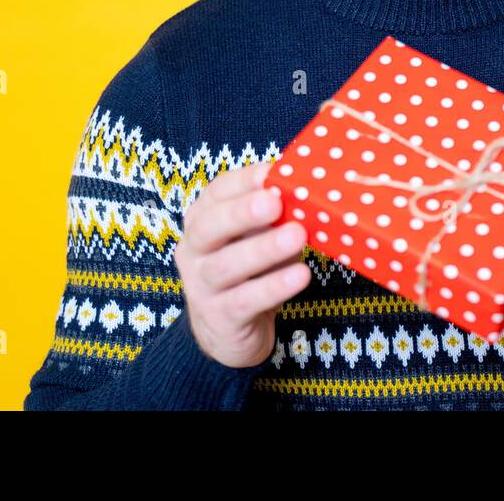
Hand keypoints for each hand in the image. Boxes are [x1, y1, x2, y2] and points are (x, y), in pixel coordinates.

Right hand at [173, 160, 310, 368]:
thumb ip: (275, 214)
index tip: (271, 172)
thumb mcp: (259, 236)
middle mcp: (194, 250)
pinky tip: (300, 275)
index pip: (216, 193)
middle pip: (209, 227)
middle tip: (274, 202)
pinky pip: (244, 300)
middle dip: (242, 212)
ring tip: (297, 236)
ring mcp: (201, 286)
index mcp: (202, 219)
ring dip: (264, 249)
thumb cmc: (249, 270)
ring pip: (226, 265)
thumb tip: (309, 189)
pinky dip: (274, 287)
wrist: (229, 331)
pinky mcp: (219, 318)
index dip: (243, 181)